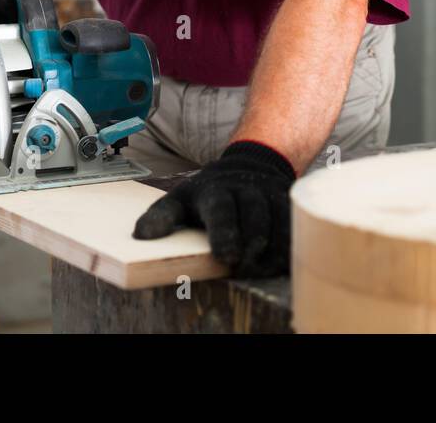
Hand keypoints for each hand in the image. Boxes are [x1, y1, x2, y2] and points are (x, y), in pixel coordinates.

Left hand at [133, 141, 295, 277]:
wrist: (249, 166)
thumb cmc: (209, 193)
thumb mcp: (180, 199)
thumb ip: (160, 217)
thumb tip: (140, 236)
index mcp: (216, 190)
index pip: (221, 209)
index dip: (224, 233)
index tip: (225, 256)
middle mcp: (246, 188)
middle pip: (255, 217)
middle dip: (251, 245)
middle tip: (245, 268)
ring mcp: (270, 193)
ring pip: (279, 220)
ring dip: (273, 249)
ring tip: (263, 269)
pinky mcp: (289, 200)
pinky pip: (296, 221)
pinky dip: (292, 242)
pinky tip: (284, 260)